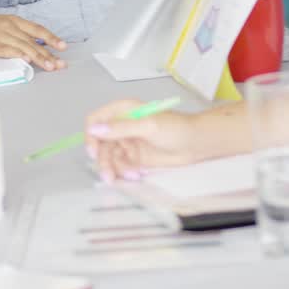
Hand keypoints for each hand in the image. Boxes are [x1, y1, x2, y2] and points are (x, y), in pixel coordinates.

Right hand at [0, 9, 67, 70]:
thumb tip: (31, 47)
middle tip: (61, 64)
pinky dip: (17, 54)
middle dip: (49, 54)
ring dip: (38, 57)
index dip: (51, 38)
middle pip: (33, 41)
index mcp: (14, 21)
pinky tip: (26, 60)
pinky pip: (6, 49)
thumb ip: (15, 34)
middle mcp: (9, 26)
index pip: (37, 30)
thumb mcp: (1, 25)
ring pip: (23, 47)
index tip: (63, 46)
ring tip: (50, 66)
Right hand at [84, 99, 203, 180]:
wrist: (196, 144)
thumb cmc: (175, 128)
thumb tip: (94, 130)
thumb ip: (121, 128)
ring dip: (116, 169)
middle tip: (108, 176)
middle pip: (100, 144)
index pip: (96, 120)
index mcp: (123, 111)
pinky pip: (121, 166)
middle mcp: (122, 127)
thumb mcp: (148, 126)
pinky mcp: (135, 158)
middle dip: (103, 160)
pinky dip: (126, 172)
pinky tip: (138, 175)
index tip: (94, 152)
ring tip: (130, 176)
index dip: (91, 135)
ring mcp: (128, 143)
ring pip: (110, 158)